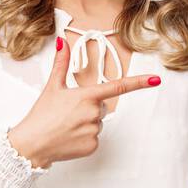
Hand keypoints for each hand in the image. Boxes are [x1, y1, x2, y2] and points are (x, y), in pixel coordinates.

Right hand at [7, 36, 161, 168]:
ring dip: (85, 123)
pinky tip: (69, 138)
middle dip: (88, 108)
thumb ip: (61, 64)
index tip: (156, 79)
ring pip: (97, 123)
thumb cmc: (41, 115)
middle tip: (68, 113)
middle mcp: (93, 113)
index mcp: (86, 96)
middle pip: (102, 107)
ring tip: (66, 126)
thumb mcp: (52, 87)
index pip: (118, 86)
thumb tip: (63, 42)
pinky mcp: (92, 146)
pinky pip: (95, 138)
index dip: (139, 82)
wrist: (31, 145)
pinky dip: (84, 138)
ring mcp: (94, 131)